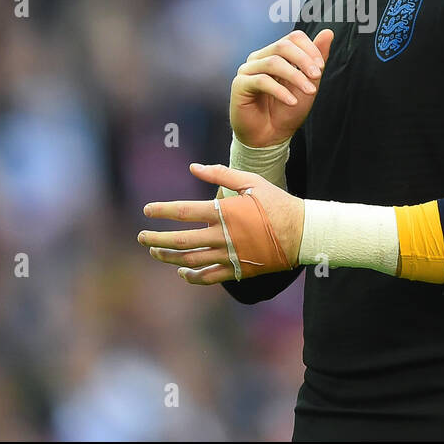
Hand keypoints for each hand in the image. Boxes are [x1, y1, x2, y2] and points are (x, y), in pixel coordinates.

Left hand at [137, 162, 304, 284]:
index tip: (146, 211)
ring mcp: (229, 256)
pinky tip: (182, 271)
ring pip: (190, 260)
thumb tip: (193, 166)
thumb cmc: (277, 202)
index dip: (162, 211)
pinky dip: (192, 276)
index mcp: (224, 212)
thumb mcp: (252, 182)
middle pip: (181, 240)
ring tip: (155, 252)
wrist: (302, 232)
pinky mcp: (237, 270)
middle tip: (141, 237)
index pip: (183, 212)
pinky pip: (209, 277)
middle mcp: (223, 236)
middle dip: (157, 239)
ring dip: (169, 257)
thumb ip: (221, 174)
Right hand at [230, 29, 333, 147]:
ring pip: (273, 63)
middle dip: (303, 60)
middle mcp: (259, 58)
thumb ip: (315, 60)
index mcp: (275, 54)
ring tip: (309, 92)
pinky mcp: (240, 84)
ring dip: (295, 76)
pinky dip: (280, 91)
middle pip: (282, 46)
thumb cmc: (287, 111)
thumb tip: (328, 32)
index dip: (309, 49)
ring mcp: (248, 70)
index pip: (293, 38)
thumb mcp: (308, 83)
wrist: (270, 137)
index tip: (321, 67)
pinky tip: (291, 102)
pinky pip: (261, 81)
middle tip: (317, 76)